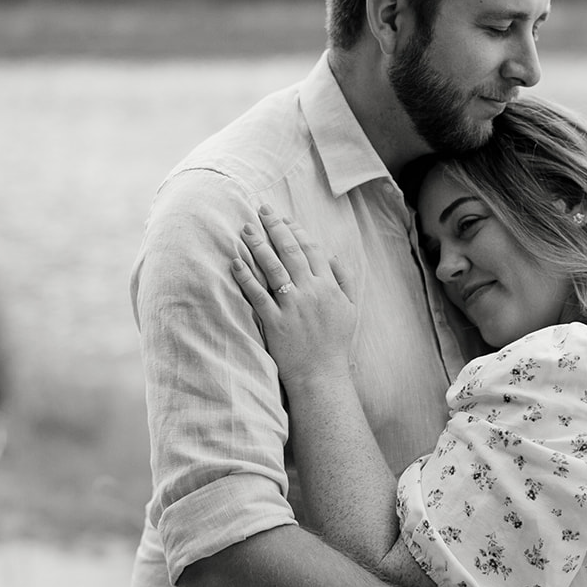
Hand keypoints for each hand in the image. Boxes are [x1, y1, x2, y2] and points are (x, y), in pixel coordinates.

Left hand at [233, 207, 355, 386]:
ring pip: (274, 268)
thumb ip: (345, 280)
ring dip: (259, 246)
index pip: (312, 249)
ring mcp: (292, 307)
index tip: (284, 219)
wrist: (321, 376)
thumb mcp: (350, 309)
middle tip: (262, 211)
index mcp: (329, 287)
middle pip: (291, 252)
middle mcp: (311, 292)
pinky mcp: (275, 322)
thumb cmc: (335, 344)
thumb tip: (333, 255)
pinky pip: (258, 294)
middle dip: (276, 228)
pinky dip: (246, 277)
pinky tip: (236, 261)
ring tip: (246, 229)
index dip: (297, 231)